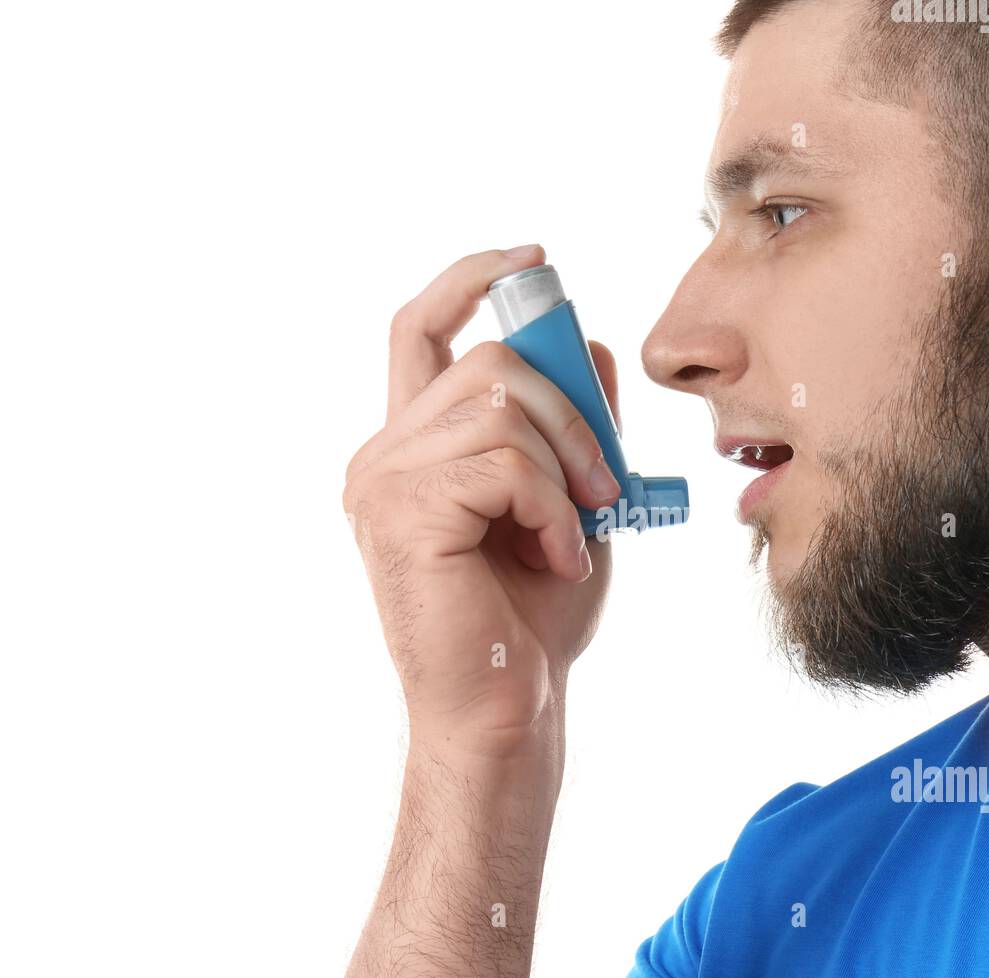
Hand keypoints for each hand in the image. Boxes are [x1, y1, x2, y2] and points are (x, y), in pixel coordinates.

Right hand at [342, 245, 622, 762]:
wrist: (509, 707)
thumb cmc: (533, 616)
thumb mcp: (569, 501)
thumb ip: (570, 425)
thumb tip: (587, 344)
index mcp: (416, 447)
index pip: (421, 328)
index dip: (470, 278)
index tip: (534, 257)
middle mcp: (384, 455)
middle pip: (486, 359)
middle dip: (569, 409)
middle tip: (603, 481)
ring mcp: (383, 482)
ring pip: (499, 404)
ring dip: (567, 465)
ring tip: (577, 531)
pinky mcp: (401, 513)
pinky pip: (504, 463)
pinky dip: (555, 507)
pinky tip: (557, 557)